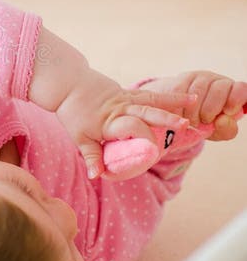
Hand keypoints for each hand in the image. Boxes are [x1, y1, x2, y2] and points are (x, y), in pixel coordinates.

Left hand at [56, 68, 195, 178]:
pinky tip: (185, 96)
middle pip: (147, 112)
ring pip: (152, 99)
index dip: (145, 140)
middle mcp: (121, 108)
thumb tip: (97, 176)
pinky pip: (150, 94)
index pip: (133, 128)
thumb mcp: (79, 138)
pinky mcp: (127, 92)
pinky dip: (167, 96)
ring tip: (194, 102)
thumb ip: (92, 157)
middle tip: (185, 125)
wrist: (66, 84)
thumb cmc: (72, 113)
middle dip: (166, 119)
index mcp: (110, 121)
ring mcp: (125, 98)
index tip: (157, 152)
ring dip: (173, 102)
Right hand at [140, 72, 246, 141]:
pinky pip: (181, 90)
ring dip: (193, 111)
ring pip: (198, 91)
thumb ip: (226, 130)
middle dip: (209, 111)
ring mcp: (202, 77)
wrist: (184, 115)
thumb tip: (222, 121)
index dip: (236, 99)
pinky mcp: (185, 77)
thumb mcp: (219, 131)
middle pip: (218, 90)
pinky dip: (180, 107)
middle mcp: (220, 81)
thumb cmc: (207, 124)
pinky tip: (181, 115)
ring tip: (192, 121)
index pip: (241, 89)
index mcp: (235, 93)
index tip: (228, 112)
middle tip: (204, 121)